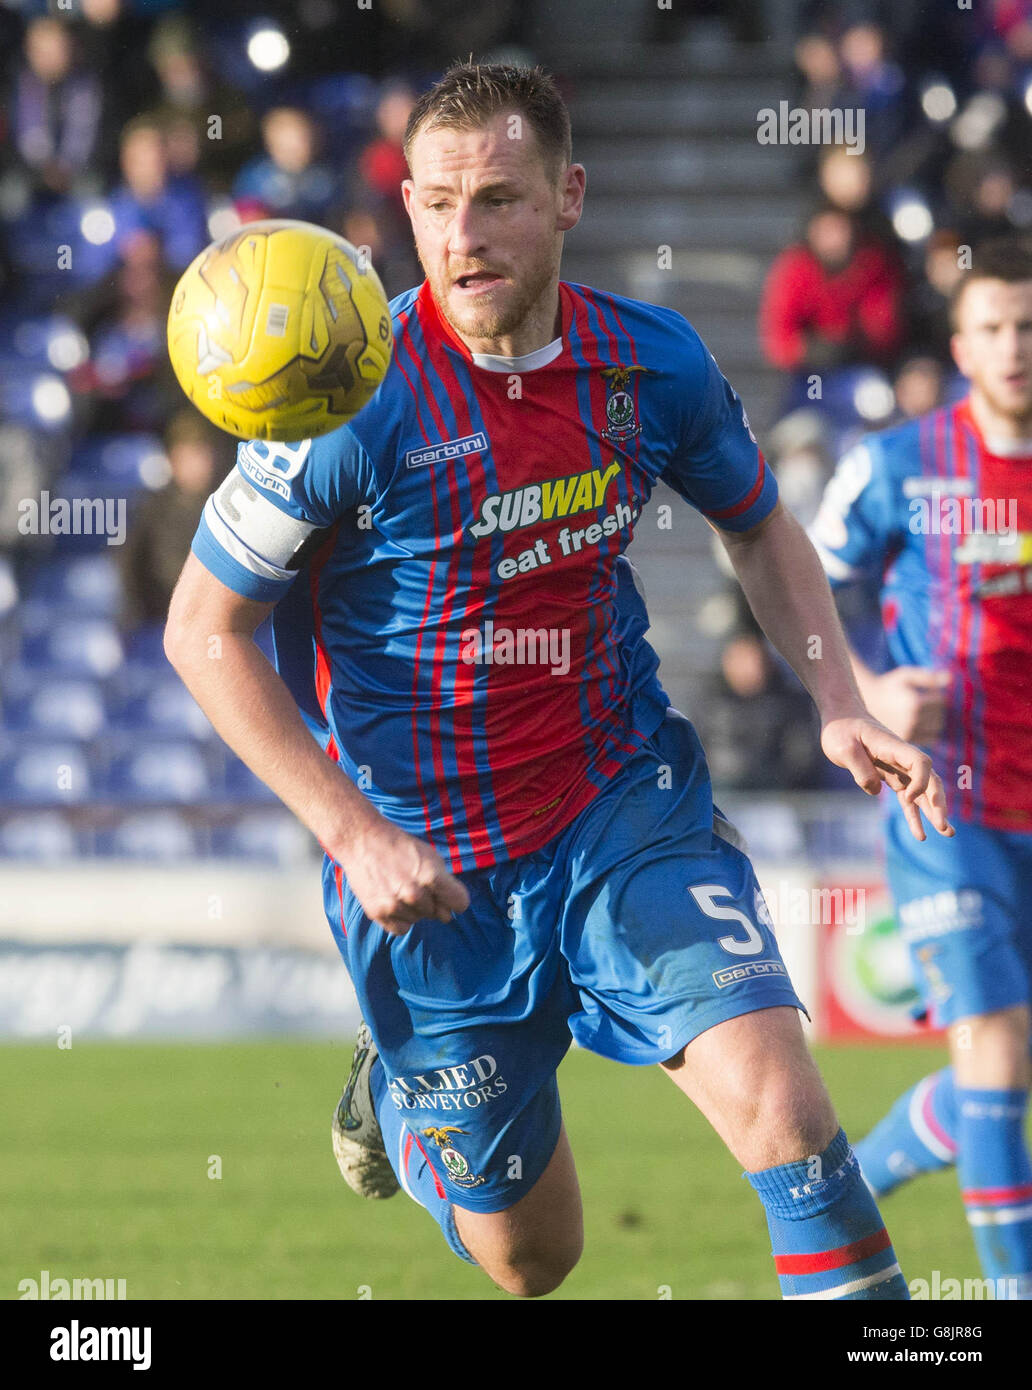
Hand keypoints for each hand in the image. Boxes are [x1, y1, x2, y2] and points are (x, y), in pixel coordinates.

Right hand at [335, 815, 469, 934]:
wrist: (363, 841)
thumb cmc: (400, 846)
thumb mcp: (431, 856)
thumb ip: (444, 883)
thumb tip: (450, 912)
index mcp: (432, 877)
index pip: (460, 903)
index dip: (455, 899)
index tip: (448, 895)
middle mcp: (415, 894)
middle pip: (439, 914)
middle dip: (433, 902)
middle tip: (416, 884)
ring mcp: (395, 905)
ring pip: (419, 920)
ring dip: (414, 909)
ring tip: (400, 888)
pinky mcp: (378, 913)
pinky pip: (401, 929)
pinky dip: (400, 919)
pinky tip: (393, 902)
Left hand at [821, 715, 953, 841]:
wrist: (841, 720)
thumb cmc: (841, 730)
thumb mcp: (843, 748)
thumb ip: (860, 768)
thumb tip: (875, 790)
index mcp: (893, 747)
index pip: (919, 762)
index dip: (921, 781)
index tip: (908, 797)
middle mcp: (901, 758)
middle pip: (929, 780)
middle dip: (937, 803)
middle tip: (943, 826)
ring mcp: (899, 769)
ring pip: (922, 792)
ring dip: (934, 812)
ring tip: (948, 833)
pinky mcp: (892, 778)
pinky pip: (907, 799)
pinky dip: (914, 815)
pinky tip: (921, 834)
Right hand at [861, 666, 950, 743]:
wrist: (868, 703)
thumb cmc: (889, 685)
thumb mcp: (906, 675)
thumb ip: (929, 677)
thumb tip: (951, 678)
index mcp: (915, 703)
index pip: (940, 700)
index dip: (935, 693)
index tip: (924, 690)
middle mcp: (912, 720)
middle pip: (940, 715)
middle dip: (935, 708)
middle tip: (922, 701)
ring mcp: (909, 732)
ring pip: (936, 728)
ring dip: (934, 720)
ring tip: (920, 712)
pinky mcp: (906, 741)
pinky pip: (930, 738)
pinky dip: (928, 731)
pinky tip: (917, 722)